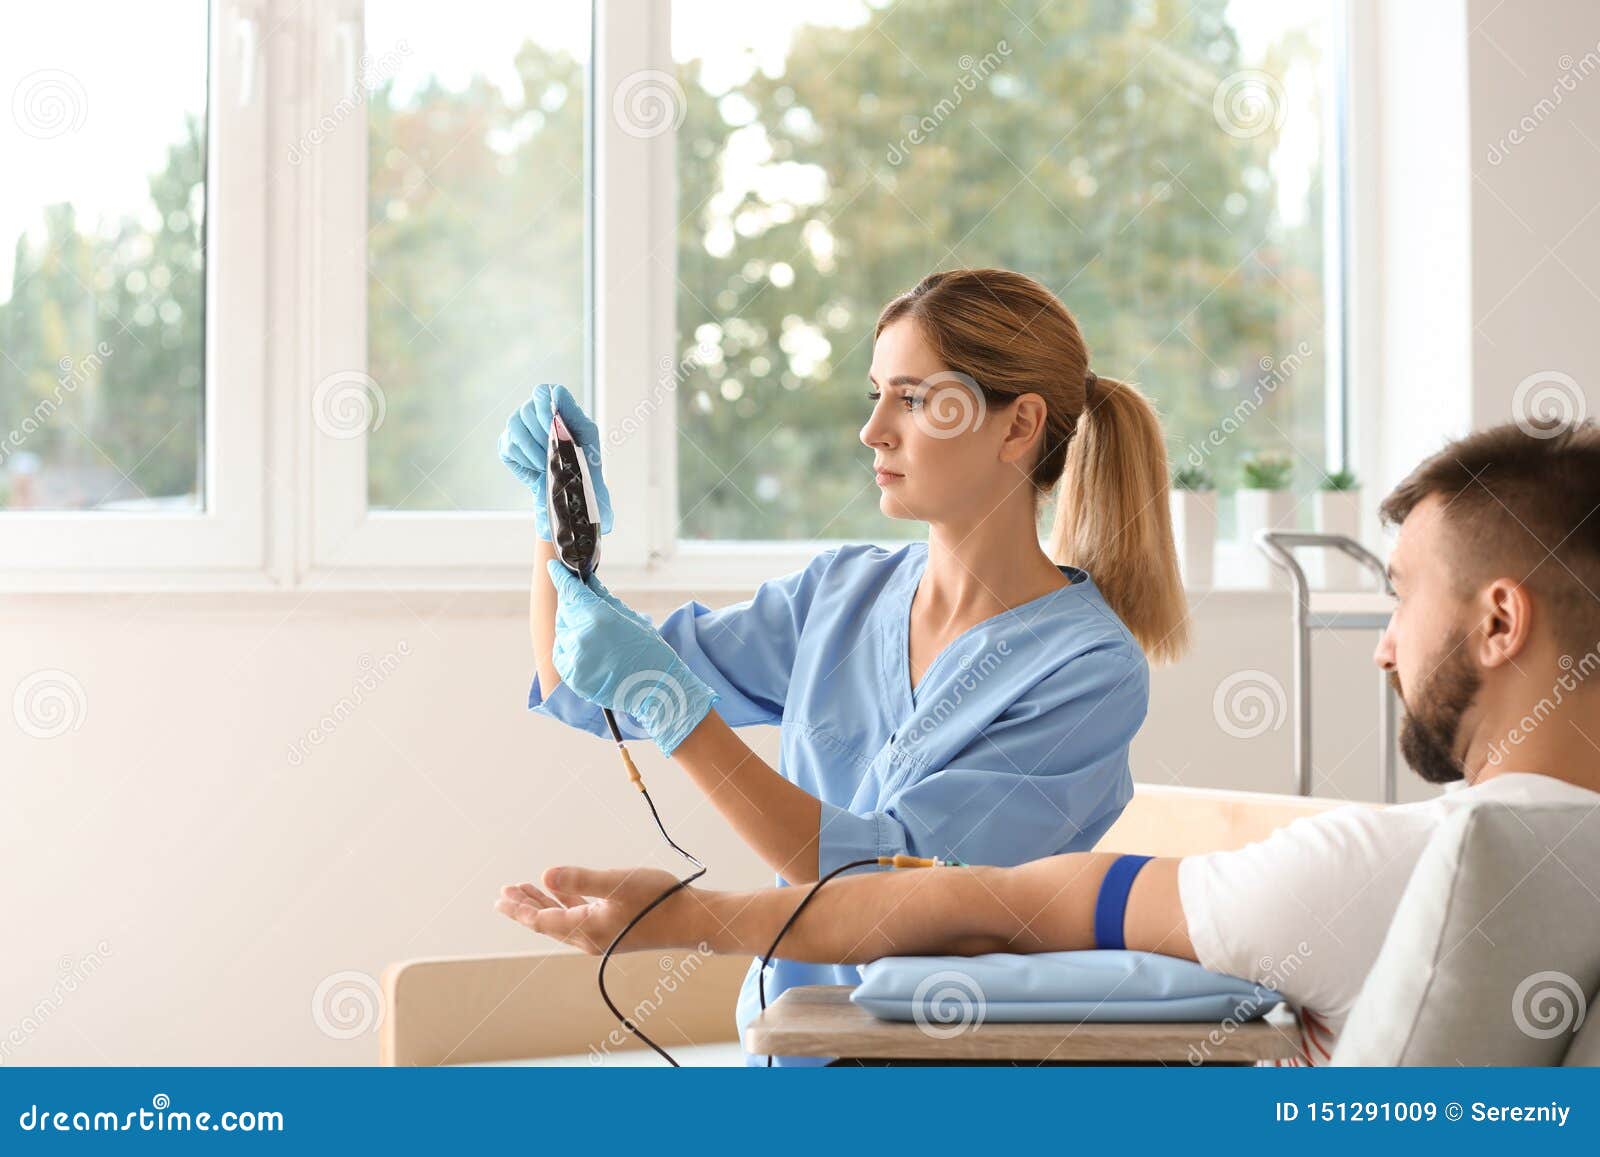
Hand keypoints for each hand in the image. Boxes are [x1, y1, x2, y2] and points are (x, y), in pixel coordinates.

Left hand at [494, 866, 697, 953]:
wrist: (691, 921)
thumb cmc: (658, 900)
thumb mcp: (616, 884)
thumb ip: (580, 879)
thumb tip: (545, 875)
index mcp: (586, 930)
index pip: (542, 921)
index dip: (520, 909)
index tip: (500, 898)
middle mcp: (589, 938)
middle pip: (547, 922)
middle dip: (525, 906)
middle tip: (504, 893)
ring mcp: (601, 935)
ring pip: (561, 920)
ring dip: (542, 904)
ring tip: (524, 890)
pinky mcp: (612, 928)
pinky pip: (578, 917)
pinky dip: (563, 904)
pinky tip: (559, 893)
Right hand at [497, 383, 613, 540]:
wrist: (572, 496)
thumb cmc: (585, 466)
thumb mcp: (588, 440)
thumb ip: (574, 413)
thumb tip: (557, 390)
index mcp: (558, 408)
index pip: (543, 392)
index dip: (545, 406)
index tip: (553, 423)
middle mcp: (536, 414)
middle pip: (527, 409)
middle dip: (542, 433)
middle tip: (554, 453)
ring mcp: (519, 429)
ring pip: (515, 426)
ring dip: (533, 448)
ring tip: (547, 464)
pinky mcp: (507, 446)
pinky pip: (508, 446)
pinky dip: (523, 459)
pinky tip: (537, 469)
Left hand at [546, 559, 718, 754]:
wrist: (656, 688)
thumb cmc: (649, 651)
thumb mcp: (631, 617)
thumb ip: (603, 598)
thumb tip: (587, 581)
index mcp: (598, 617)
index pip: (570, 590)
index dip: (559, 576)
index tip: (552, 567)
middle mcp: (581, 636)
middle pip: (565, 610)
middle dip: (573, 604)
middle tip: (587, 607)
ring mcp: (575, 658)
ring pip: (562, 632)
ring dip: (573, 627)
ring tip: (595, 635)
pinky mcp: (572, 677)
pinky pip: (561, 654)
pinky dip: (569, 648)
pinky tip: (586, 649)